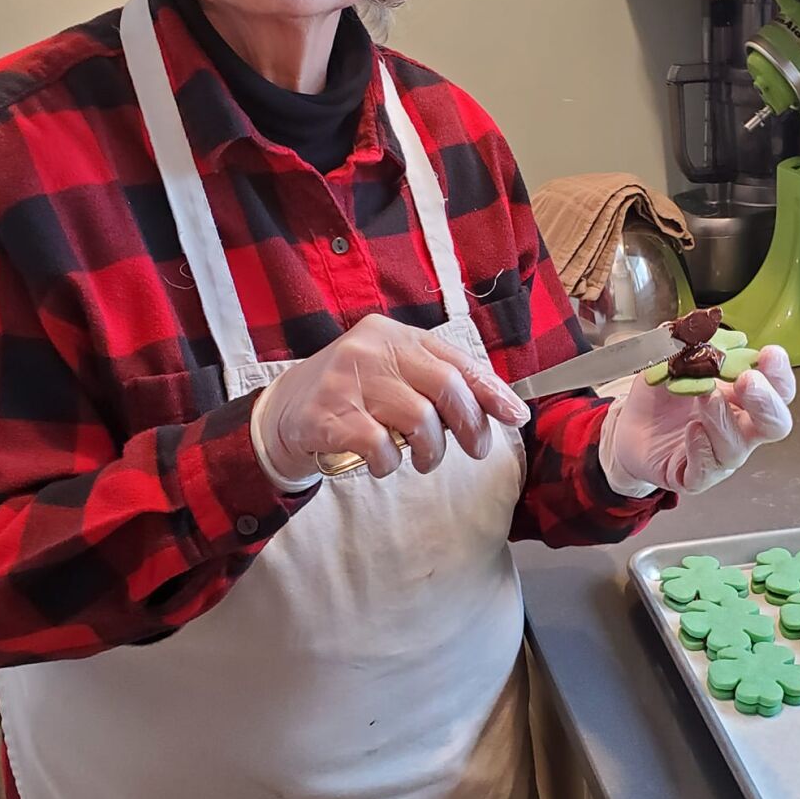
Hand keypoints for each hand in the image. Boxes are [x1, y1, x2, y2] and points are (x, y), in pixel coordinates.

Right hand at [251, 314, 529, 481]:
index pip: (455, 360)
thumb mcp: (393, 373)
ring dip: (431, 450)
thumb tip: (498, 405)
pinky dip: (391, 463)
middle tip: (476, 450)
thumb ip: (437, 381)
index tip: (515, 415)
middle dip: (470, 425)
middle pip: (445, 386)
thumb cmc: (353, 394)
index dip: (490, 390)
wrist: (283, 412)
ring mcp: (348, 380)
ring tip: (424, 460)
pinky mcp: (329, 415)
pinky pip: (380, 445)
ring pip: (418, 418)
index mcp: (395, 334)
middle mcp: (372, 349)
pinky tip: (385, 464)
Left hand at [597, 346, 794, 495]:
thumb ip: (689, 341)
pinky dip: (701, 449)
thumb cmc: (663, 398)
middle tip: (748, 380)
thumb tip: (704, 324)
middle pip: (776, 424)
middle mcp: (741, 429)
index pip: (779, 389)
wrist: (630, 428)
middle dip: (767, 401)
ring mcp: (721, 456)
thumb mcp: (671, 360)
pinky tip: (692, 431)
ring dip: (724, 419)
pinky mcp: (695, 477)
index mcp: (744, 398)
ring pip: (738, 448)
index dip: (780, 374)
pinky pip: (706, 471)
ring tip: (706, 397)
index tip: (770, 353)